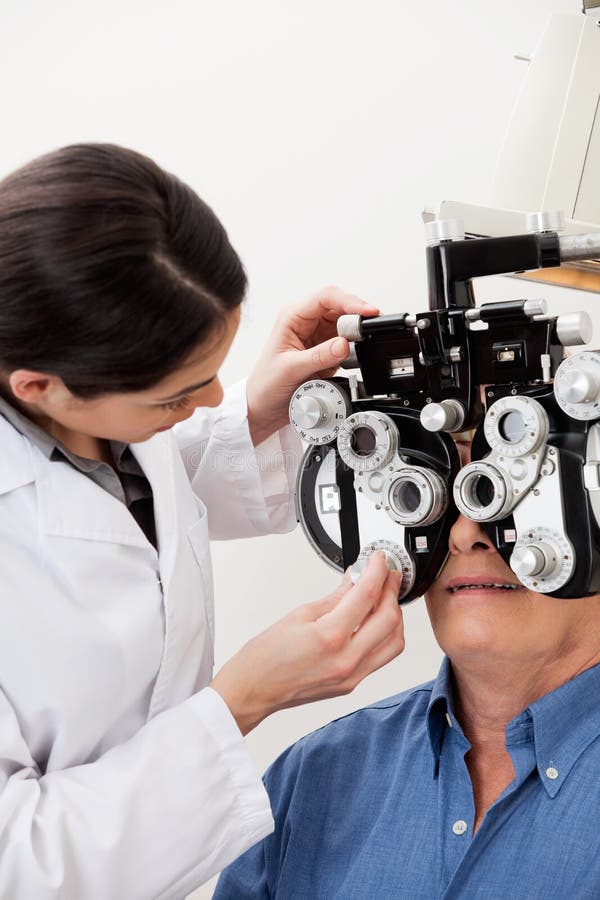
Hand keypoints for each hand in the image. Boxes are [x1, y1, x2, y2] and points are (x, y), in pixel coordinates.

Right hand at [210, 552, 404, 734]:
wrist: (253, 690)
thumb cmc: (265, 657)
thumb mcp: (300, 615)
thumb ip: (335, 598)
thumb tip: (355, 581)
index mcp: (330, 637)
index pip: (367, 595)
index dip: (378, 571)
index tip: (379, 559)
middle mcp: (346, 660)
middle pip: (389, 619)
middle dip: (392, 590)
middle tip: (387, 574)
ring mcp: (352, 676)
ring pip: (394, 641)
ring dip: (395, 615)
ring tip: (386, 596)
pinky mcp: (352, 684)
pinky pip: (382, 657)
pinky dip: (385, 635)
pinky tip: (375, 621)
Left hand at [246, 286, 379, 444]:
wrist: (262, 408)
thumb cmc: (265, 384)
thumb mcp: (291, 369)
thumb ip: (319, 356)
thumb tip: (344, 344)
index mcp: (292, 317)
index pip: (325, 297)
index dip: (349, 301)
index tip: (367, 312)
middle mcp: (305, 322)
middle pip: (340, 307)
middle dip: (357, 316)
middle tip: (369, 330)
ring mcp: (317, 336)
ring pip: (346, 325)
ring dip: (355, 334)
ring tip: (361, 345)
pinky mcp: (325, 351)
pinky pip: (346, 344)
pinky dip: (354, 349)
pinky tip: (353, 356)